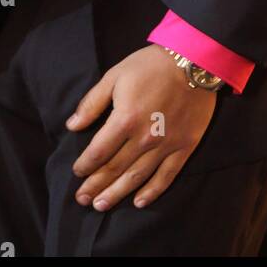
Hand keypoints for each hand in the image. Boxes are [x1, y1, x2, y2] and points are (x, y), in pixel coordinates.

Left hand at [66, 45, 217, 210]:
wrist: (194, 61)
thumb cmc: (150, 65)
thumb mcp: (115, 75)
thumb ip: (92, 103)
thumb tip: (72, 126)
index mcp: (125, 119)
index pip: (99, 151)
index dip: (85, 165)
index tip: (77, 173)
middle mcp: (144, 138)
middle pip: (115, 169)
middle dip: (96, 185)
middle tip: (82, 199)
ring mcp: (166, 145)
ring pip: (137, 177)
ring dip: (117, 193)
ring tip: (101, 206)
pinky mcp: (184, 147)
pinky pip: (167, 176)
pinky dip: (152, 191)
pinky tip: (139, 202)